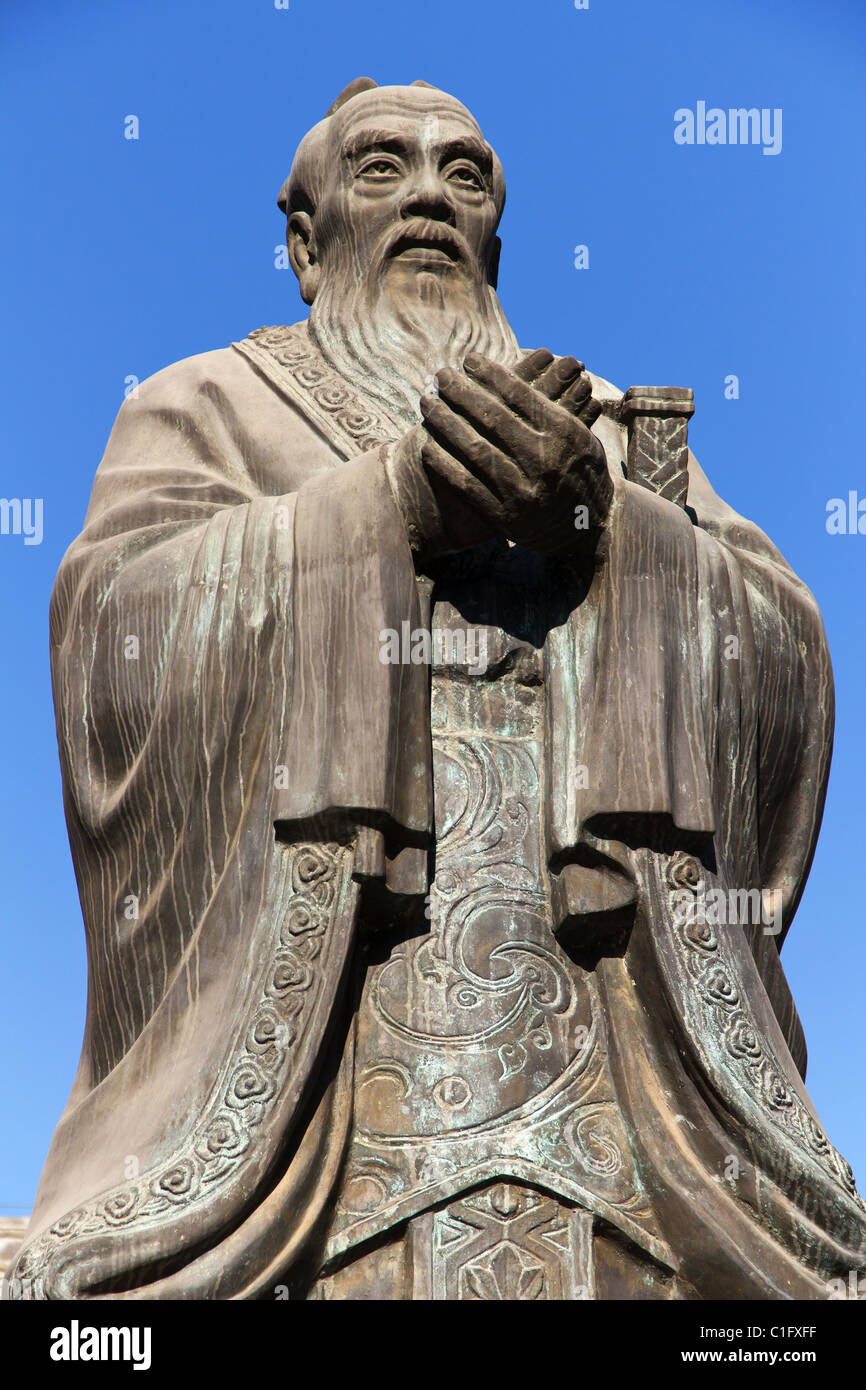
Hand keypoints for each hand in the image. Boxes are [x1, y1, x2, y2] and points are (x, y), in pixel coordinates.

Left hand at [419, 352, 611, 556]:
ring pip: (476, 450)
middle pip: (492, 418)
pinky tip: (427, 447)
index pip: (520, 396)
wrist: (592, 528)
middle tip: (439, 376)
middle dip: (461, 392)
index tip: (468, 360)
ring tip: (426, 404)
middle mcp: (544, 460)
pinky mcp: (507, 517)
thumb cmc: (581, 471)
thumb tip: (525, 370)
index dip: (490, 374)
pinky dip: (445, 465)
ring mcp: (524, 490)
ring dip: (445, 423)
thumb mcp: (579, 435)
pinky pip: (468, 486)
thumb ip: (552, 409)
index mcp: (564, 433)